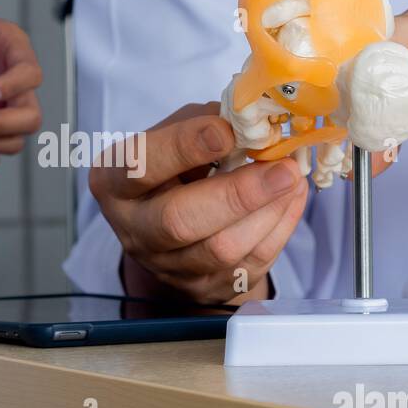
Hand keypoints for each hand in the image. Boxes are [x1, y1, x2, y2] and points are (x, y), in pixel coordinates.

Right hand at [89, 103, 307, 303]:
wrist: (180, 223)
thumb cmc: (177, 165)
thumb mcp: (177, 131)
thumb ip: (207, 121)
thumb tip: (254, 120)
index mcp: (114, 180)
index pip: (141, 167)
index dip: (184, 148)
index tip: (227, 131)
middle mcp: (134, 229)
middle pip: (178, 221)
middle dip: (237, 194)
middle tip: (282, 168)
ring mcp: (167, 266)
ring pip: (221, 249)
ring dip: (268, 211)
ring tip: (292, 177)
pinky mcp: (205, 288)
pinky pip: (249, 263)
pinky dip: (279, 227)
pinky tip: (291, 198)